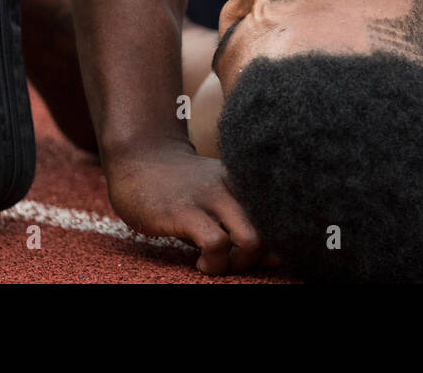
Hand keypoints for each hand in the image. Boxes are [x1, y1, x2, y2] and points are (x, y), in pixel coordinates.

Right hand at [104, 140, 263, 274]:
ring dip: (239, 265)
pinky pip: (216, 243)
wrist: (141, 157)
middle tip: (236, 263)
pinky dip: (214, 263)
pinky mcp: (185, 212)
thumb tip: (276, 258)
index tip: (264, 255)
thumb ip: (244, 221)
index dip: (279, 241)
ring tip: (219, 264)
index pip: (282, 215)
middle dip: (259, 258)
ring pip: (251, 240)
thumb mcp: (218, 197)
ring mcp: (211, 198)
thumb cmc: (182, 185)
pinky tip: (202, 263)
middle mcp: (235, 188)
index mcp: (247, 183)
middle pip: (272, 231)